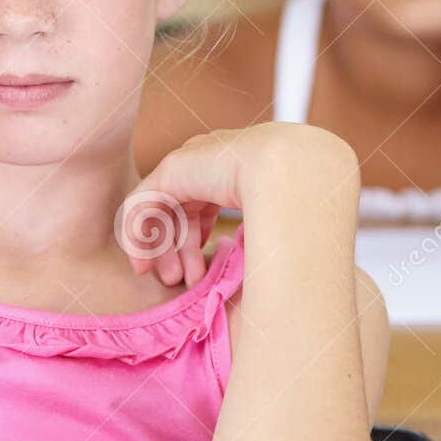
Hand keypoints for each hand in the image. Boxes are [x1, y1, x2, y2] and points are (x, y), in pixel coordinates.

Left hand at [125, 125, 357, 287]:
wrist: (293, 172)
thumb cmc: (300, 202)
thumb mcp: (280, 220)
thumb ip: (268, 231)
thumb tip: (274, 268)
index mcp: (237, 166)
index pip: (203, 202)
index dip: (196, 238)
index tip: (200, 272)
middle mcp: (211, 159)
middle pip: (181, 206)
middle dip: (179, 247)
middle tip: (179, 280)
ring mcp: (192, 160)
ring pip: (160, 207)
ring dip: (160, 247)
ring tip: (168, 279)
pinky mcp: (172, 168)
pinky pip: (143, 203)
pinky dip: (140, 235)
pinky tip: (143, 264)